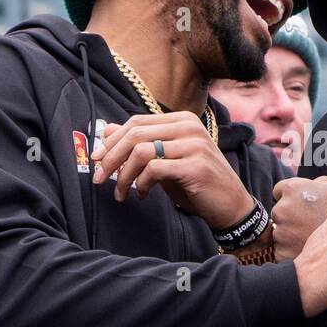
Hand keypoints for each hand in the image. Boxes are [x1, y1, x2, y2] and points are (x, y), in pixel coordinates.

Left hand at [90, 112, 253, 230]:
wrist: (230, 205)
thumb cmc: (196, 182)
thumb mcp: (165, 159)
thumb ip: (141, 143)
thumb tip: (107, 129)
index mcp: (182, 120)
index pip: (136, 122)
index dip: (111, 140)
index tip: (96, 159)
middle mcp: (189, 127)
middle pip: (135, 134)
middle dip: (110, 158)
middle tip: (98, 178)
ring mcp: (194, 145)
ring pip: (141, 151)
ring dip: (123, 175)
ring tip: (121, 192)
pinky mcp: (195, 166)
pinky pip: (154, 169)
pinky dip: (141, 184)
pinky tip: (142, 194)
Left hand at [271, 176, 326, 260]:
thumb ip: (323, 183)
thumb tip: (317, 183)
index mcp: (294, 189)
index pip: (280, 190)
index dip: (292, 197)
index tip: (301, 205)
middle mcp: (283, 208)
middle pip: (281, 211)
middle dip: (292, 217)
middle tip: (309, 223)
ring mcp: (281, 232)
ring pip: (281, 233)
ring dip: (291, 236)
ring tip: (311, 239)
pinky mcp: (281, 253)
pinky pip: (282, 252)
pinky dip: (292, 254)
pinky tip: (307, 252)